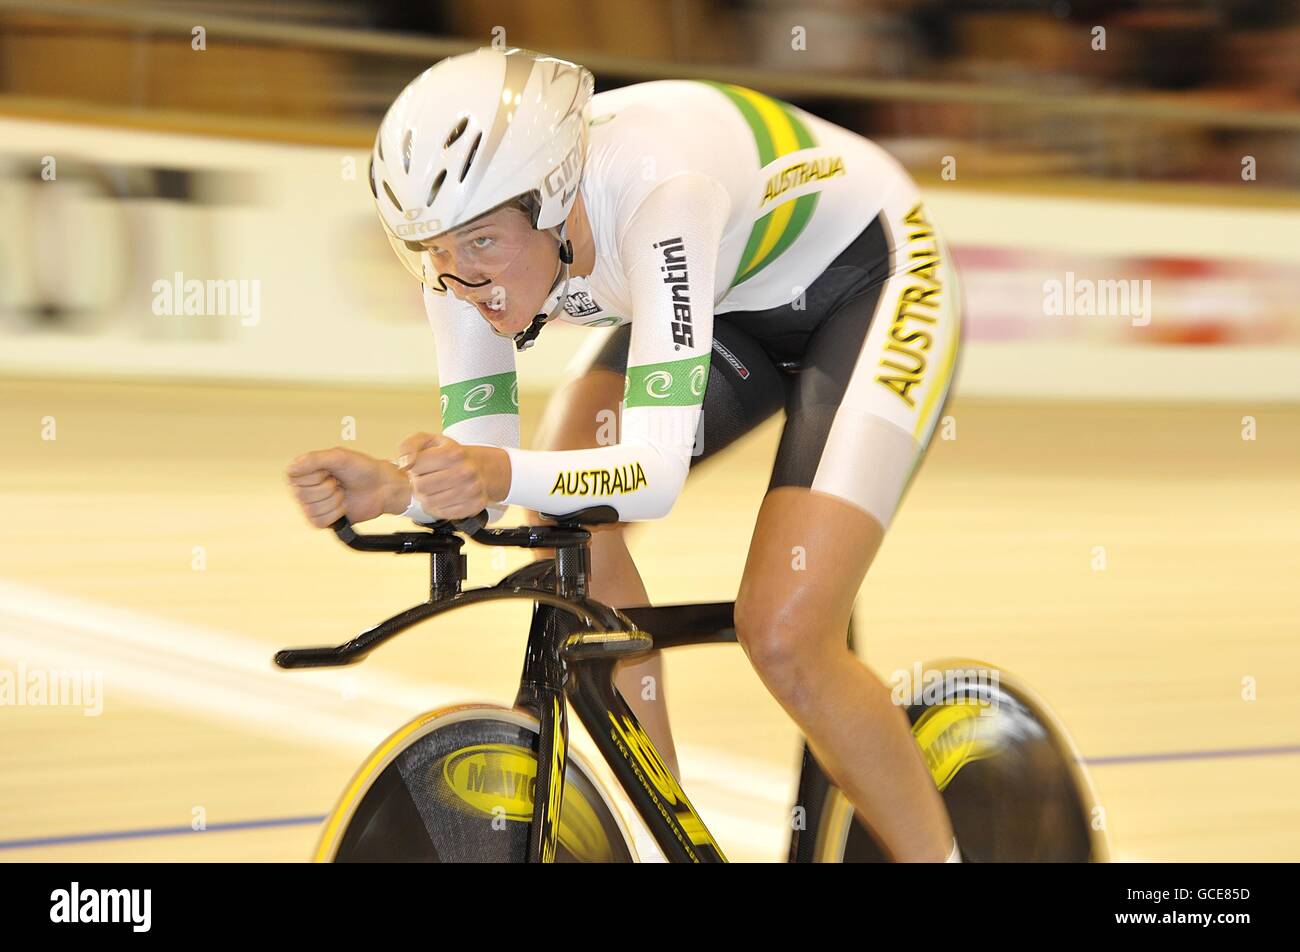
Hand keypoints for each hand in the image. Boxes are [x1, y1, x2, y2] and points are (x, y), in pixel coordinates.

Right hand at [285, 447, 407, 527]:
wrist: (381, 488)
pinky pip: (319, 522)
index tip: (329, 470)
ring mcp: (312, 505)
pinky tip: (342, 507)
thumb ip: (314, 459)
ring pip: (311, 510)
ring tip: (342, 493)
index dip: (314, 475)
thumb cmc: (362, 469)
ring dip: (333, 501)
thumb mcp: (339, 456)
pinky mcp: (322, 520)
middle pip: (302, 495)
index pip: (293, 477)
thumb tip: (292, 466)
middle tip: (339, 482)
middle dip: (327, 488)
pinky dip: (335, 514)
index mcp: (305, 470)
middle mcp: (305, 488)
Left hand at [396, 432, 509, 519]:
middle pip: (421, 487)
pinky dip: (438, 508)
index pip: (416, 466)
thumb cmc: (449, 455)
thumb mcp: (427, 440)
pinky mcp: (475, 505)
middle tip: (426, 479)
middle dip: (418, 483)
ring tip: (434, 488)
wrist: (478, 467)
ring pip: (430, 502)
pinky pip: (443, 513)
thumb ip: (409, 446)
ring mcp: (472, 489)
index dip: (414, 468)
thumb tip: (405, 465)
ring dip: (426, 497)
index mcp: (453, 452)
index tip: (422, 466)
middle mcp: (466, 471)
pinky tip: (442, 497)